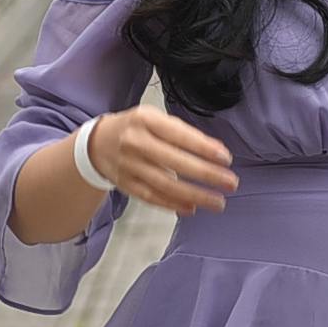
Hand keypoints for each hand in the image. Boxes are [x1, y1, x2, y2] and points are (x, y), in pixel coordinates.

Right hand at [90, 107, 240, 215]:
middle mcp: (135, 142)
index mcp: (146, 120)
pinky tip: (192, 208)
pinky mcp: (126, 184)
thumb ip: (182, 133)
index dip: (204, 148)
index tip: (226, 158)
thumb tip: (215, 152)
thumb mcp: (155, 118)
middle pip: (175, 162)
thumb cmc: (135, 128)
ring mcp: (129, 165)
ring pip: (165, 184)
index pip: (180, 135)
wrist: (97, 143)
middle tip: (230, 182)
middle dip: (206, 174)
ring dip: (195, 195)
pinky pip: (152, 197)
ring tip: (218, 201)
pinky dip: (173, 204)